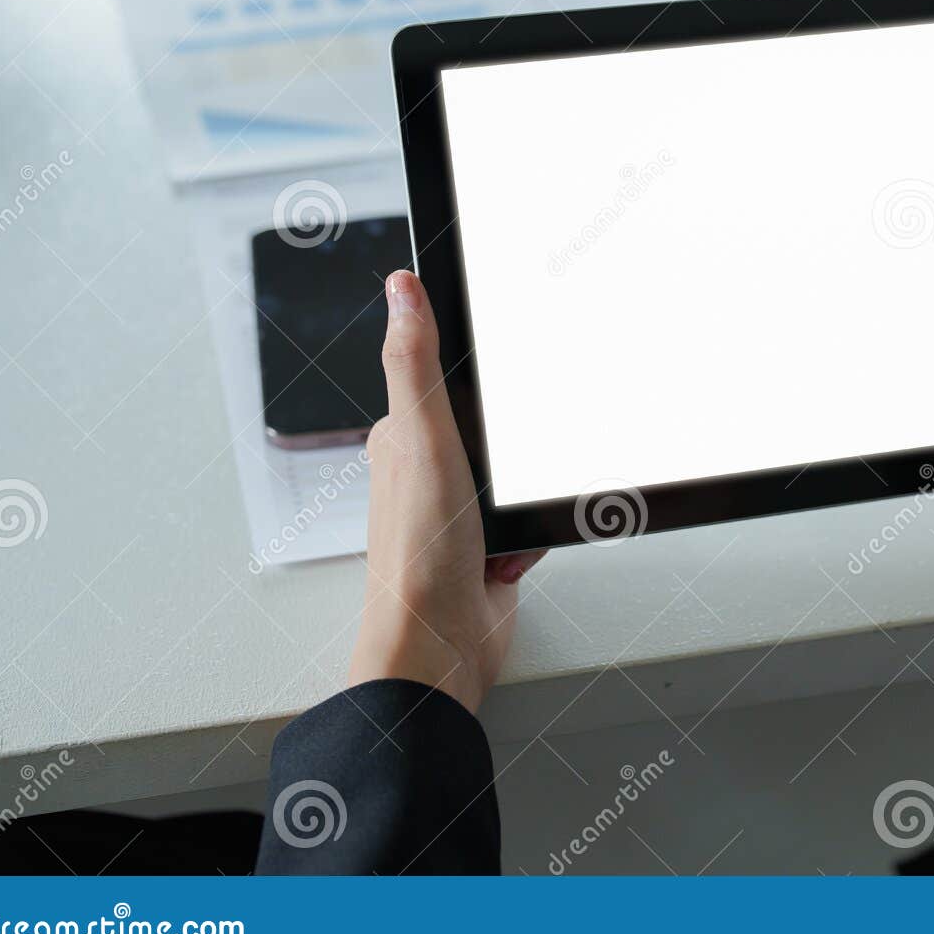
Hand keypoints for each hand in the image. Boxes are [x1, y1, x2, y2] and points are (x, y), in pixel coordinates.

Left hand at [347, 270, 544, 713]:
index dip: (477, 384)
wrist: (440, 646)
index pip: (444, 383)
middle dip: (513, 453)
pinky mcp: (489, 551)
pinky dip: (534, 537)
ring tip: (503, 520)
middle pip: (493, 433)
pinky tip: (514, 550)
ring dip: (524, 499)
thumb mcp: (420, 438)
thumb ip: (413, 362)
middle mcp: (426, 475)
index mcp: (400, 439)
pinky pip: (531, 524)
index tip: (498, 392)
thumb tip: (400, 288)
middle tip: (503, 471)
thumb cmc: (417, 553)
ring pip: (518, 481)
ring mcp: (458, 517)